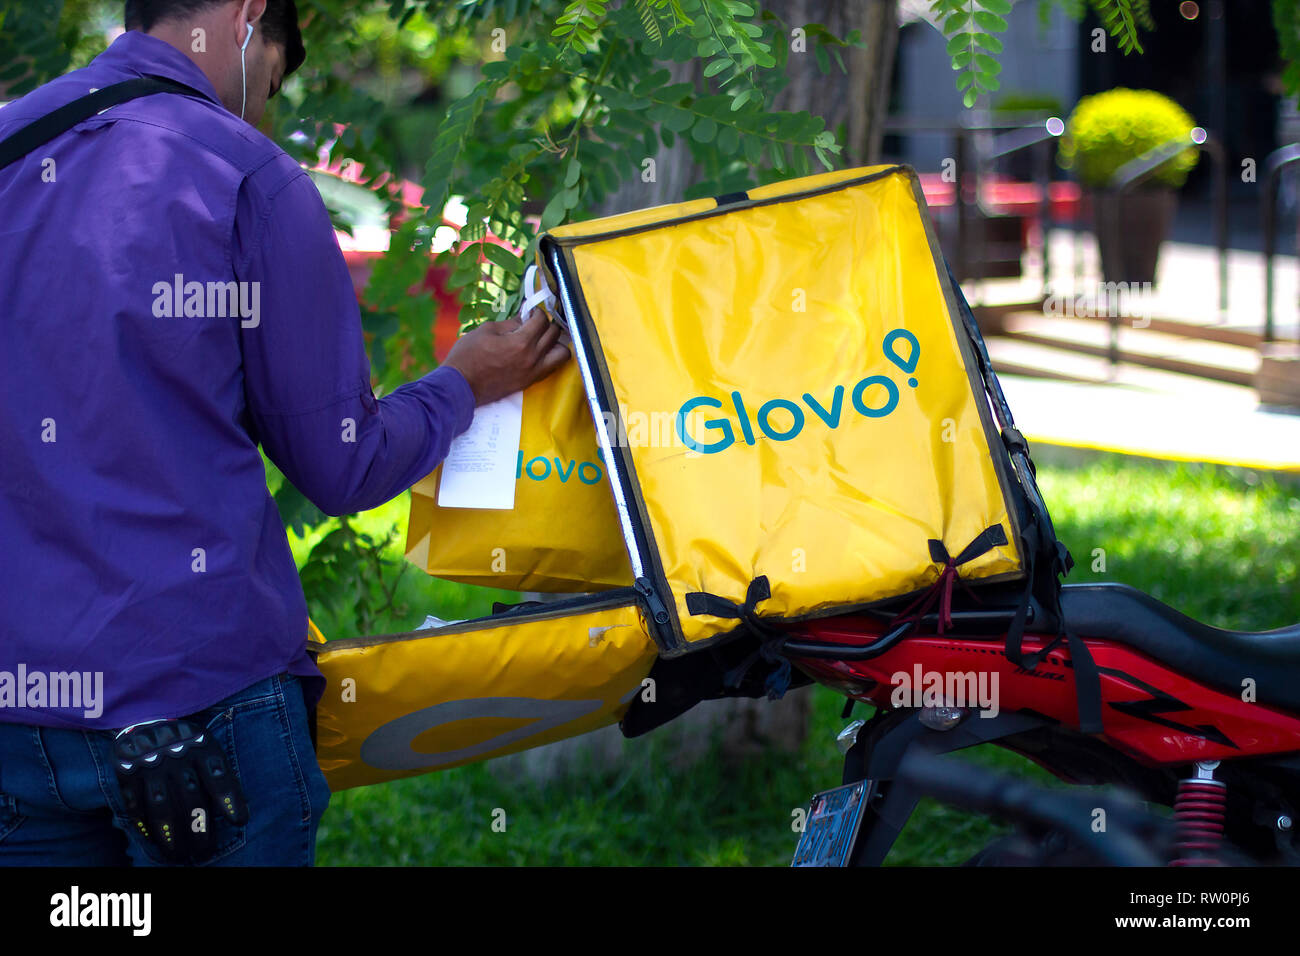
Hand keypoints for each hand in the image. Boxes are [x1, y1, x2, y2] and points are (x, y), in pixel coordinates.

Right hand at [112, 718, 248, 862]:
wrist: (146, 727)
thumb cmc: (188, 746)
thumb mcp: (207, 747)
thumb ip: (219, 775)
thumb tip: (239, 812)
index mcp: (202, 747)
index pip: (219, 777)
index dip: (230, 800)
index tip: (240, 821)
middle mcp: (177, 756)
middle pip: (191, 799)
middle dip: (200, 829)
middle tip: (204, 851)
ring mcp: (151, 766)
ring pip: (162, 808)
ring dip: (171, 836)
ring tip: (179, 855)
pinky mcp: (127, 775)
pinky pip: (136, 807)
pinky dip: (145, 828)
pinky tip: (155, 842)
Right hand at [442, 308, 569, 405]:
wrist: (461, 386)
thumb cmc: (468, 356)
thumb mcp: (486, 331)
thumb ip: (511, 323)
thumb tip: (525, 317)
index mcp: (521, 342)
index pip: (541, 320)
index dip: (537, 311)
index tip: (530, 311)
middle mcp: (533, 358)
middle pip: (554, 334)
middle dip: (546, 323)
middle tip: (535, 322)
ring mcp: (534, 372)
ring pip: (561, 352)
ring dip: (556, 342)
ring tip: (543, 338)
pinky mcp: (530, 382)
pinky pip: (552, 366)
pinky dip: (551, 356)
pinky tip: (539, 352)